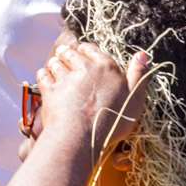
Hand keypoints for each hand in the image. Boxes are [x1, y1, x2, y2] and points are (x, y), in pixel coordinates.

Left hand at [32, 44, 151, 155]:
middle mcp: (84, 67)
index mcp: (106, 67)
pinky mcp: (49, 89)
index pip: (92, 49)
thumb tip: (143, 54)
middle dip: (67, 53)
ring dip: (55, 63)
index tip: (83, 53)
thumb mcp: (134, 99)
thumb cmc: (112, 121)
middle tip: (65, 55)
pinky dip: (43, 75)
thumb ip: (138, 75)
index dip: (86, 50)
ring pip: (56, 62)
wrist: (82, 136)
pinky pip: (43, 75)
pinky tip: (46, 79)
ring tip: (55, 66)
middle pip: (71, 53)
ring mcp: (64, 78)